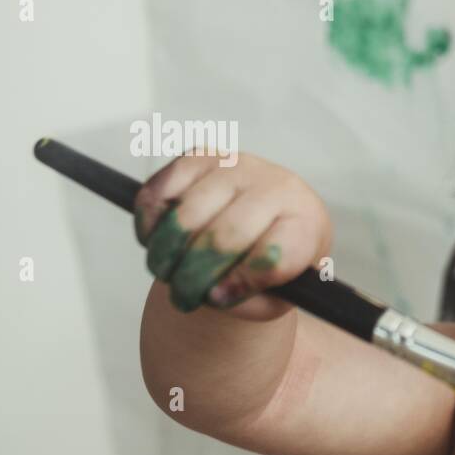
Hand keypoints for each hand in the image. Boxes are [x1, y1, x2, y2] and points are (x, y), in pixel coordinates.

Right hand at [133, 150, 332, 317]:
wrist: (267, 219)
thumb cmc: (275, 262)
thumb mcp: (277, 292)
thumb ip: (252, 298)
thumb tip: (212, 293)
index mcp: (306, 222)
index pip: (274, 254)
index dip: (241, 281)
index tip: (217, 298)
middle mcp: (277, 187)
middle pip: (225, 237)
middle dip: (194, 276)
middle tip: (182, 297)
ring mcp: (238, 166)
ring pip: (187, 216)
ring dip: (166, 253)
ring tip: (166, 273)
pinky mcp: (201, 156)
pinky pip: (160, 191)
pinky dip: (149, 223)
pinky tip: (156, 241)